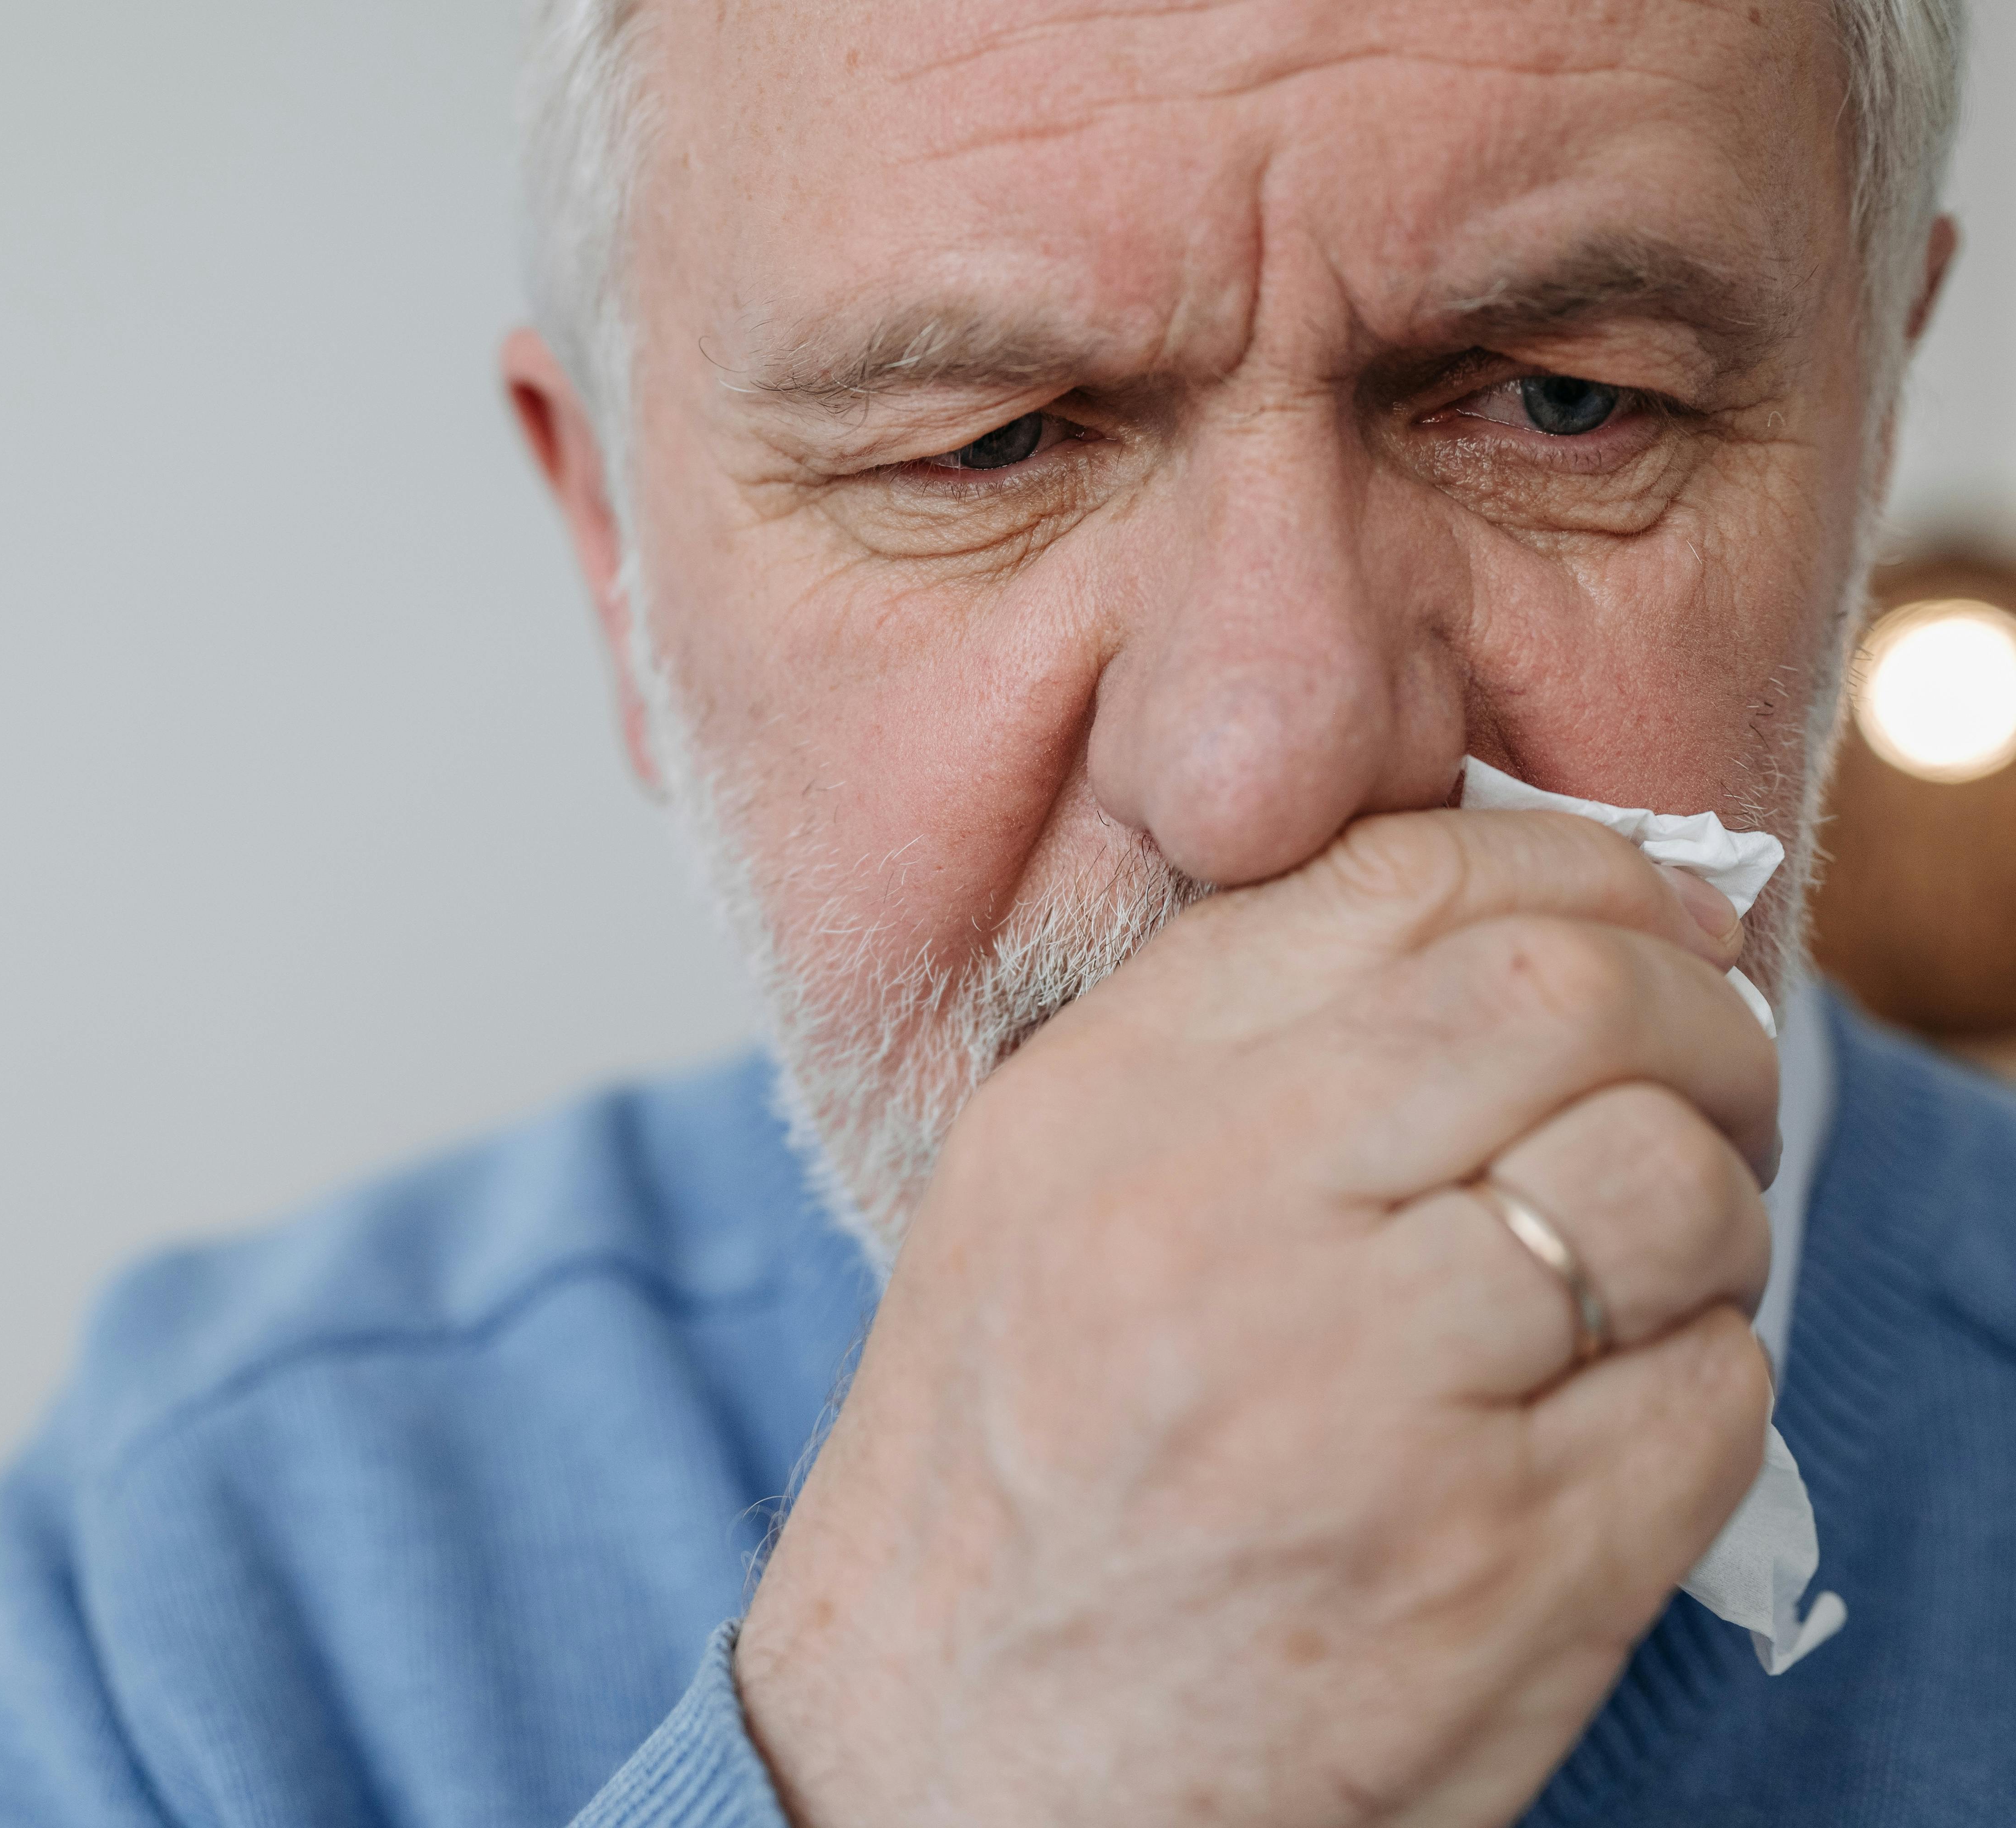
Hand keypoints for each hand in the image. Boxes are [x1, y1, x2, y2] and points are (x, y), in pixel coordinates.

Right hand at [734, 809, 1779, 1827]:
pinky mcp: (1498, 1565)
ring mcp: (1367, 1395)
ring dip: (1711, 1216)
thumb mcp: (1036, 1206)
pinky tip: (1606, 1423)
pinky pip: (1708, 1393)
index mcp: (1100, 1109)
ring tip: (1646, 1273)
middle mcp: (1221, 1221)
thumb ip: (1221, 1055)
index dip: (1577, 873)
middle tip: (1696, 1086)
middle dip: (1689, 1022)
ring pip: (1668, 1188)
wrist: (947, 1768)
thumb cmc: (1001, 1492)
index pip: (1398, 879)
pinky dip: (1698, 1387)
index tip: (1635, 924)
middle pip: (1565, 999)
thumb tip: (1478, 936)